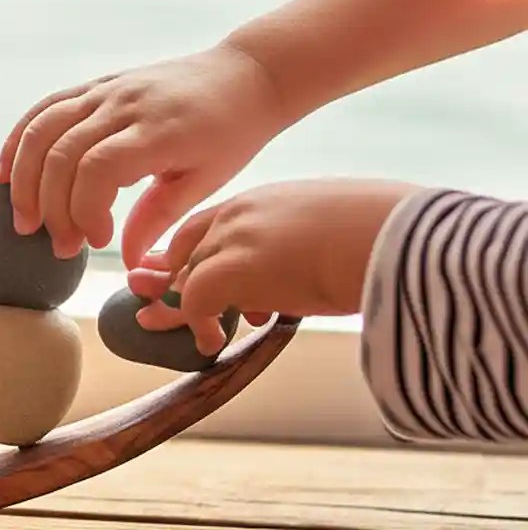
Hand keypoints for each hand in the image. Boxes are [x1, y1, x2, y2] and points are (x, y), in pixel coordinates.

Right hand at [0, 43, 286, 264]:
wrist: (245, 75)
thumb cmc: (231, 134)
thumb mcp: (205, 181)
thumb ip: (158, 218)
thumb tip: (125, 262)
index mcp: (158, 131)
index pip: (97, 169)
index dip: (84, 210)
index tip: (97, 241)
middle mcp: (125, 105)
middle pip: (62, 154)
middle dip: (50, 207)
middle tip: (58, 246)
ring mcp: (106, 90)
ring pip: (43, 128)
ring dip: (23, 177)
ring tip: (24, 220)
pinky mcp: (96, 84)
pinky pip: (45, 107)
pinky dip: (18, 138)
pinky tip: (4, 171)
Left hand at [128, 178, 417, 354]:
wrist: (397, 237)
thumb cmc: (390, 235)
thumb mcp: (338, 234)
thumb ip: (307, 255)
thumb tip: (303, 286)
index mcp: (267, 200)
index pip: (215, 222)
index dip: (198, 248)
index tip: (188, 267)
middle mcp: (241, 214)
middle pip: (188, 245)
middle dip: (166, 271)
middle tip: (147, 292)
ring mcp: (232, 240)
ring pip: (185, 275)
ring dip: (171, 305)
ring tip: (152, 325)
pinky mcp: (229, 270)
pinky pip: (194, 302)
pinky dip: (195, 325)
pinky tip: (210, 343)